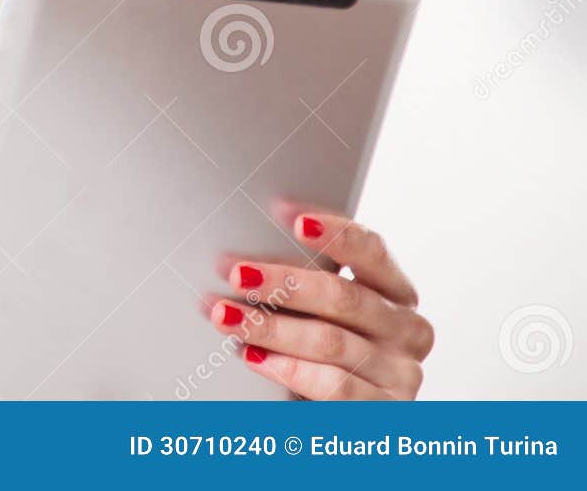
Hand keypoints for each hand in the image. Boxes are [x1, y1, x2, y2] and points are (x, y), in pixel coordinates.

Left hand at [207, 209, 434, 399]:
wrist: (346, 417)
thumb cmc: (326, 352)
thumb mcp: (322, 313)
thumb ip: (307, 282)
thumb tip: (248, 253)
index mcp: (396, 292)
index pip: (372, 251)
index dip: (334, 233)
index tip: (290, 217)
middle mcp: (408, 329)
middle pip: (343, 296)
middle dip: (284, 283)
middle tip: (237, 273)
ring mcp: (402, 373)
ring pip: (330, 341)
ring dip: (270, 326)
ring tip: (226, 315)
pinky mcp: (385, 411)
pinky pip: (333, 386)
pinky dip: (288, 368)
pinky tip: (253, 356)